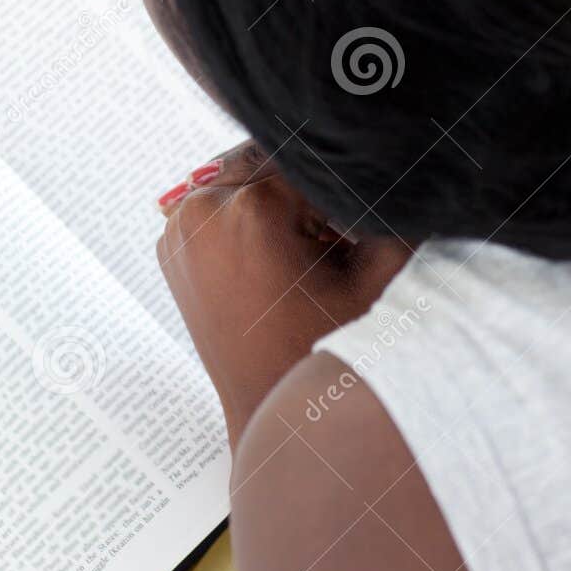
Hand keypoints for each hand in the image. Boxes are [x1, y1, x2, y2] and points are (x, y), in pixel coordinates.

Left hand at [156, 142, 410, 444]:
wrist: (270, 407)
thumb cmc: (323, 349)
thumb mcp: (377, 274)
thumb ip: (393, 207)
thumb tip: (397, 166)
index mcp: (248, 208)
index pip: (310, 163)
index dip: (343, 190)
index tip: (355, 223)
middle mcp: (202, 212)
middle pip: (272, 167)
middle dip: (306, 196)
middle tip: (330, 245)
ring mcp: (180, 230)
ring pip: (245, 184)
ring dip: (278, 205)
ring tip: (304, 257)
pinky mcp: (174, 248)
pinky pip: (219, 210)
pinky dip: (249, 222)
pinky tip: (276, 263)